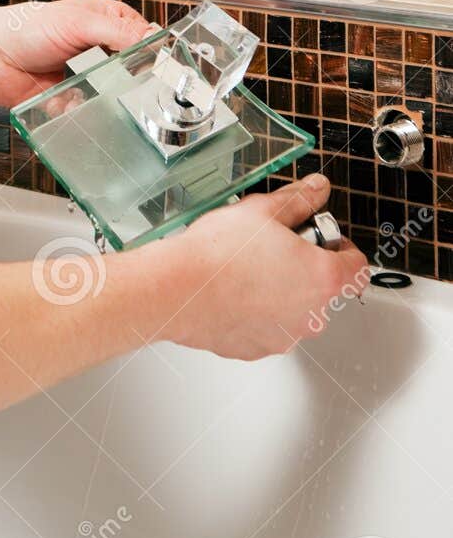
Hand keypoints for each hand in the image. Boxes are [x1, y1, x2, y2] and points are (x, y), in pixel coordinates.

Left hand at [0, 0, 151, 108]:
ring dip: (108, 95)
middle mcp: (104, 48)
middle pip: (137, 70)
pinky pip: (94, 110)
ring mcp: (91, 75)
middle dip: (131, 79)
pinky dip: (86, 108)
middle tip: (122, 80)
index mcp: (110, 22)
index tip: (159, 67)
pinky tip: (73, 99)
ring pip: (118, 94)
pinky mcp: (78, 98)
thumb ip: (118, 31)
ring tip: (92, 88)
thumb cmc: (26, 28)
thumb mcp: (78, 22)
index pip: (148, 38)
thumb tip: (151, 41)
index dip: (156, 53)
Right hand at [158, 175, 368, 360]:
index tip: (324, 240)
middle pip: (325, 288)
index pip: (358, 267)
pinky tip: (233, 291)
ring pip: (296, 310)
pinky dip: (257, 312)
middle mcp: (311, 314)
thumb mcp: (263, 210)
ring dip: (282, 292)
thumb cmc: (218, 253)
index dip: (343, 248)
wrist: (178, 288)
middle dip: (306, 267)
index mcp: (322, 277)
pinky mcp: (258, 348)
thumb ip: (299, 200)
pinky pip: (268, 327)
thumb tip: (317, 189)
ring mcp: (285, 336)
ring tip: (247, 269)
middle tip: (274, 248)